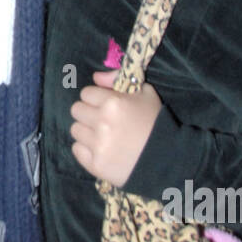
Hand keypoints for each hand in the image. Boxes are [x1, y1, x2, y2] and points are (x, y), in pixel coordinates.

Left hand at [70, 69, 161, 185]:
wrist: (167, 159)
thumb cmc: (155, 122)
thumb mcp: (145, 93)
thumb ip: (117, 79)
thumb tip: (95, 77)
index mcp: (113, 103)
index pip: (86, 93)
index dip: (95, 98)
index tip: (105, 105)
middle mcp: (102, 122)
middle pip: (76, 110)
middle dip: (88, 112)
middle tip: (101, 120)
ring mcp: (97, 145)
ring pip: (75, 129)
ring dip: (86, 131)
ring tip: (102, 136)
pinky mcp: (95, 164)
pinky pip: (76, 149)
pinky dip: (85, 149)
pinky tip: (99, 149)